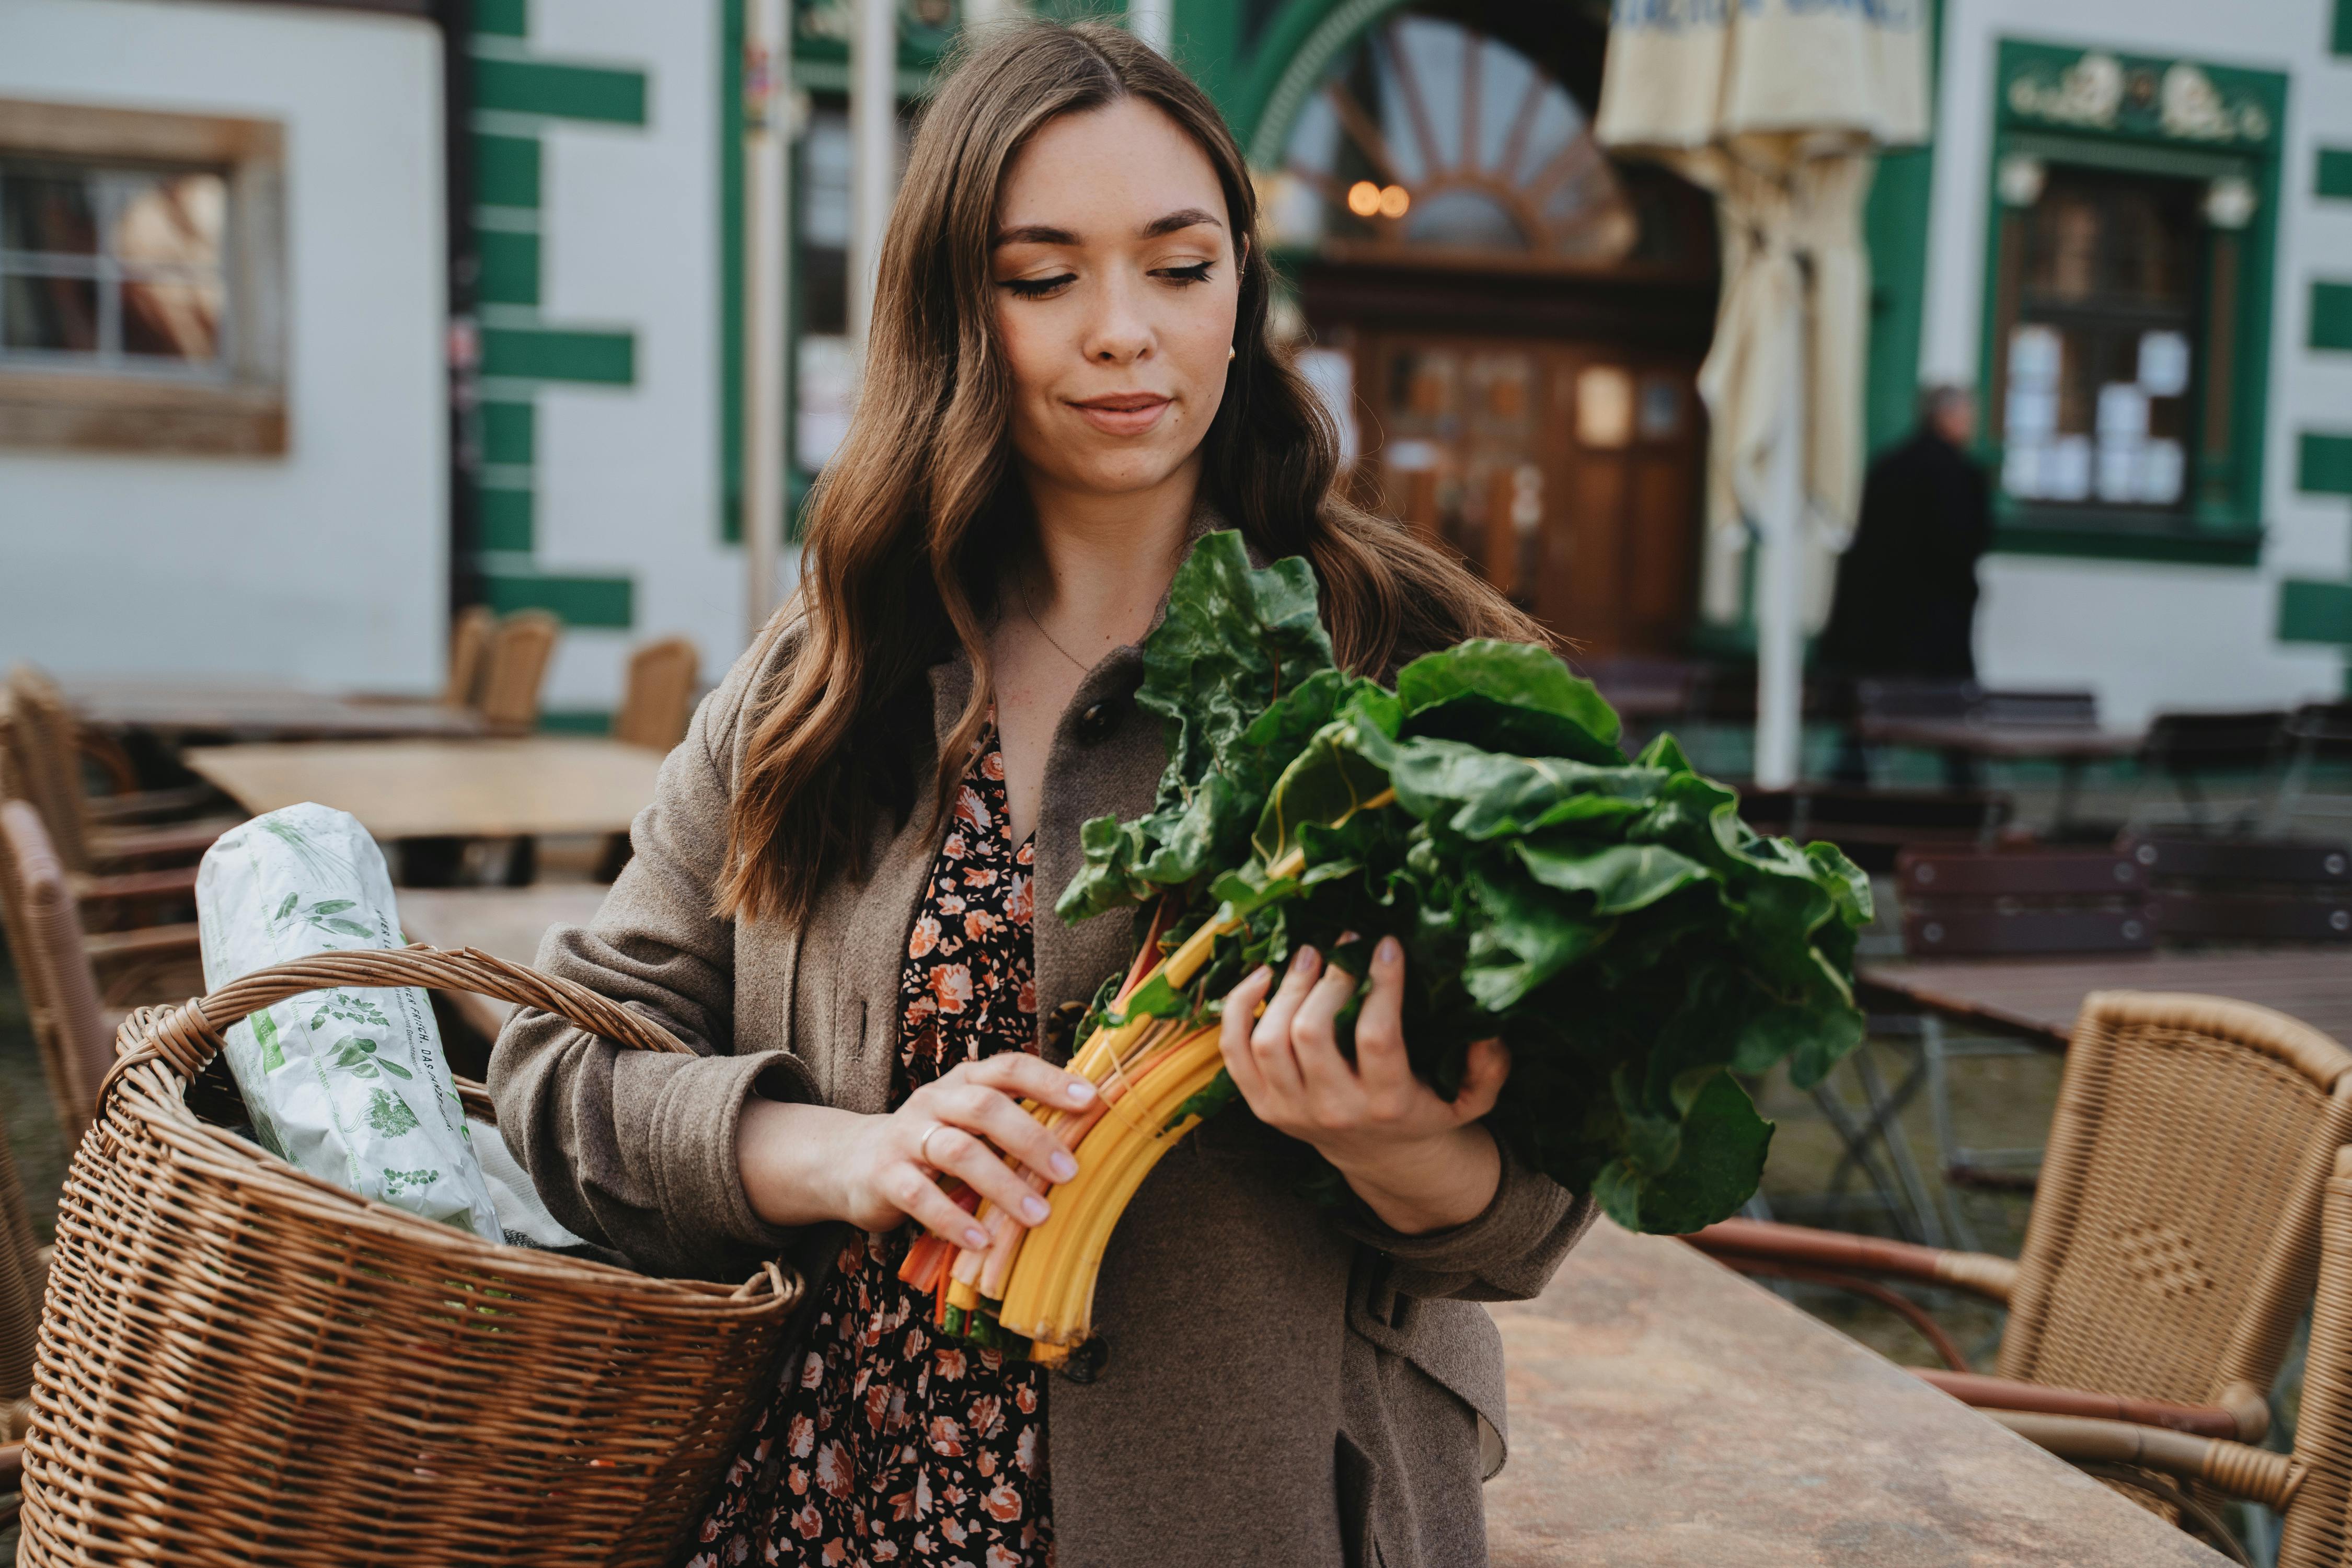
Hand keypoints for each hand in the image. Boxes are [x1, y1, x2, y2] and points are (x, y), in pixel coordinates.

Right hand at [737, 1052, 1095, 1247]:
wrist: (853, 1162)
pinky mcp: (885, 1174)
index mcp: (964, 1081)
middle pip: (985, 1107)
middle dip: (1031, 1139)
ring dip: (1002, 1184)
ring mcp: (907, 1135)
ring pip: (957, 1151)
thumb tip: (1086, 1139)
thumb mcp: (970, 1124)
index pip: (1009, 1068)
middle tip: (1069, 1173)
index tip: (1091, 1101)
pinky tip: (982, 1240)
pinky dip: (953, 1219)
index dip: (1050, 1080)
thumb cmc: (933, 1143)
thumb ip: (1014, 1126)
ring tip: (1038, 1216)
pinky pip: (920, 1194)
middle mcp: (935, 1099)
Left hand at [1218, 937, 1507, 1233]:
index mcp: (1387, 1105)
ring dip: (1286, 988)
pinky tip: (1262, 976)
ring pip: (1268, 1039)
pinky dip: (1237, 1008)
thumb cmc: (1427, 1110)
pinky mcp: (1261, 1105)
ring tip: (1309, 953)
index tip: (1387, 944)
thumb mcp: (1471, 1099)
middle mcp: (1333, 1110)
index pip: (1375, 1037)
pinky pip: (1233, 1053)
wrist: (1381, 1157)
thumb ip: (1488, 1069)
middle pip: (1311, 1033)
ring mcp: (1289, 1110)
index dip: (1381, 985)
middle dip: (1327, 978)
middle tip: (1343, 942)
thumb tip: (1489, 1029)